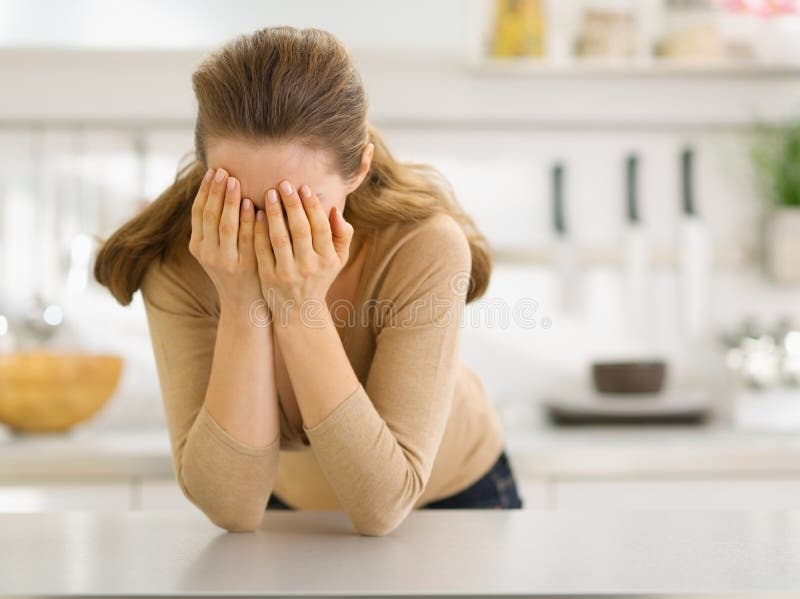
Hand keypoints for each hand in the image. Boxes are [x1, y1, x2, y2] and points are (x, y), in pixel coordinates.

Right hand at [188, 167, 261, 309]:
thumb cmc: (234, 269)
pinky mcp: (245, 267)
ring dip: (230, 202)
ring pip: (226, 226)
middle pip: (210, 216)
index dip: (205, 191)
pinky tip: (254, 206)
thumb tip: (219, 188)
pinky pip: (247, 239)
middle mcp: (208, 253)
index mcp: (198, 245)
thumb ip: (215, 225)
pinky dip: (249, 221)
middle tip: (224, 171)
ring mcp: (226, 261)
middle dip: (217, 191)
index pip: (198, 212)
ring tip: (236, 182)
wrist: (245, 302)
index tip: (213, 171)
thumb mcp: (217, 249)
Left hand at [253, 180, 353, 316]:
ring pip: (279, 238)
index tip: (303, 187)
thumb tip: (335, 210)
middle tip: (283, 184)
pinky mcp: (268, 278)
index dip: (312, 206)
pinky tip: (255, 214)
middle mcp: (309, 267)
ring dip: (273, 214)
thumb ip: (342, 235)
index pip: (320, 227)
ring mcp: (287, 273)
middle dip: (291, 205)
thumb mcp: (338, 259)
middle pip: (300, 230)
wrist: (300, 311)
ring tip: (269, 194)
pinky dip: (258, 230)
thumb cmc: (320, 277)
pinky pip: (262, 249)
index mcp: (327, 259)